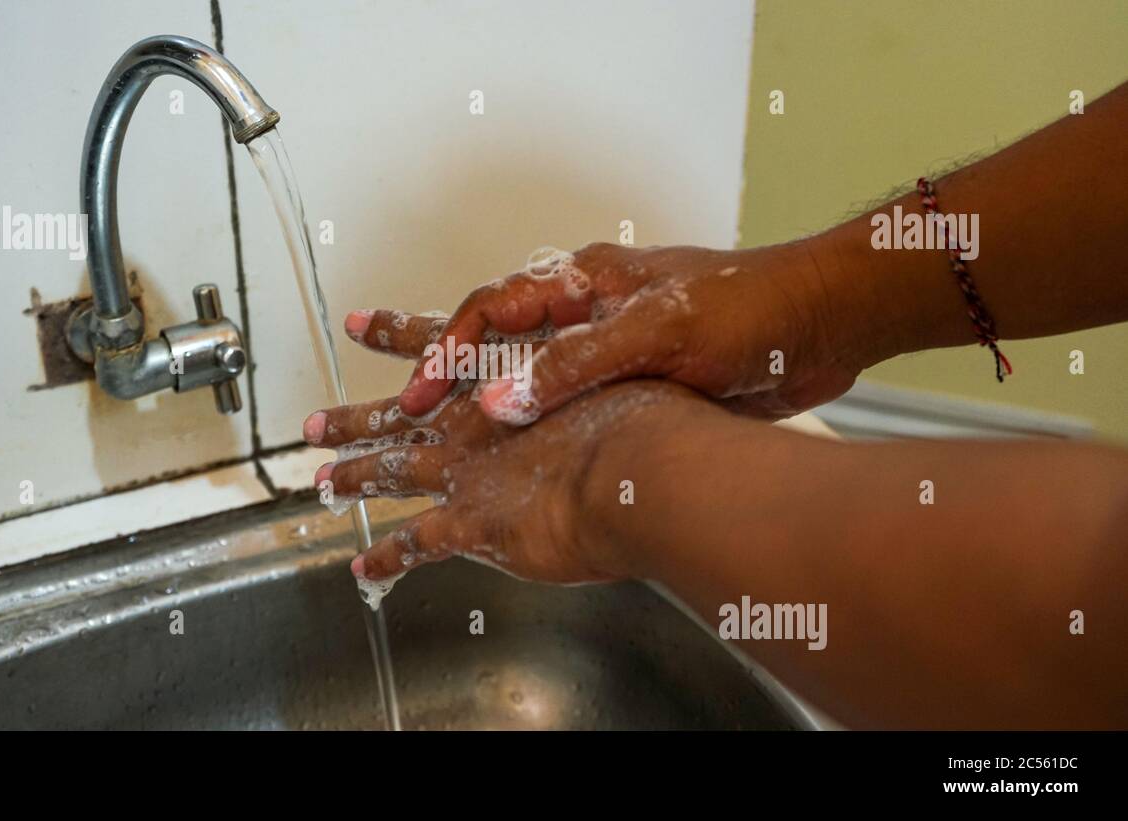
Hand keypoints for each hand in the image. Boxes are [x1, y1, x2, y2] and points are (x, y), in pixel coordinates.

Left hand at [303, 312, 719, 584]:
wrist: (640, 467)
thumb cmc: (639, 417)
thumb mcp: (606, 373)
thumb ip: (584, 378)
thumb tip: (594, 376)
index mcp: (497, 377)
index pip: (432, 346)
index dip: (392, 332)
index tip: (357, 321)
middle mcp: (467, 423)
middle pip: (394, 418)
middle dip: (351, 422)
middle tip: (314, 425)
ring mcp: (462, 474)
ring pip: (389, 475)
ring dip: (353, 479)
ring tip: (322, 483)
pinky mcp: (469, 525)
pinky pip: (414, 545)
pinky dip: (386, 558)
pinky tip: (364, 568)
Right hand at [382, 240, 873, 422]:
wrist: (823, 330)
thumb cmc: (750, 312)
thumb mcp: (656, 334)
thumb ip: (574, 365)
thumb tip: (495, 398)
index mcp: (583, 284)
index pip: (490, 311)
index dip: (445, 353)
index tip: (414, 397)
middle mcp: (584, 314)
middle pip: (488, 332)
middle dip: (426, 348)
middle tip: (367, 358)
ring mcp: (606, 352)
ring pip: (521, 374)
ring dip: (470, 394)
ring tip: (415, 415)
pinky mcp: (632, 389)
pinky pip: (562, 408)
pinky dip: (527, 427)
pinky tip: (505, 451)